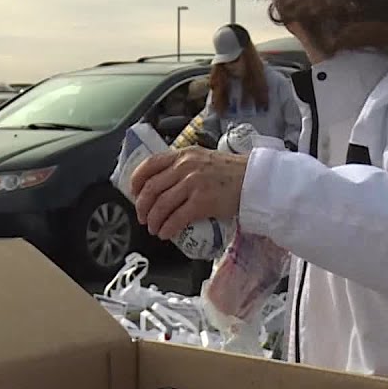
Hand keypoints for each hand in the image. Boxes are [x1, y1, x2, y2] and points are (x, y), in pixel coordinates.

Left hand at [129, 146, 247, 240]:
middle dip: (142, 207)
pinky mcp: (202, 202)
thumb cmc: (231, 172)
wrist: (254, 180)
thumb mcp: (203, 159)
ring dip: (153, 220)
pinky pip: (176, 218)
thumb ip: (183, 166)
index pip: (149, 165)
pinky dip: (167, 228)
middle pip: (151, 188)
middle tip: (143, 217)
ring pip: (161, 205)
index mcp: (183, 155)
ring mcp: (193, 184)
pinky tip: (165, 233)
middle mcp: (185, 167)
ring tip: (154, 228)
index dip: (136, 181)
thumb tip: (163, 184)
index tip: (134, 194)